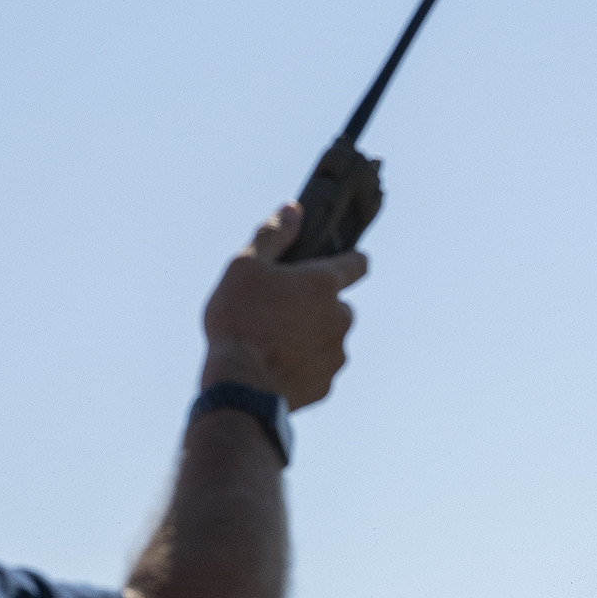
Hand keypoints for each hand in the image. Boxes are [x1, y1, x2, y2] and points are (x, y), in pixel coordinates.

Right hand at [199, 203, 365, 410]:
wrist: (238, 387)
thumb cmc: (239, 322)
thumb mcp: (244, 267)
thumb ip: (273, 235)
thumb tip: (293, 209)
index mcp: (324, 283)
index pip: (357, 263)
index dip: (350, 259)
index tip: (342, 262)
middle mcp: (339, 317)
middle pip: (337, 304)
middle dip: (316, 305)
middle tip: (281, 310)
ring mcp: (335, 354)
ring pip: (329, 338)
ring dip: (310, 336)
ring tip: (273, 341)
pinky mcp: (326, 385)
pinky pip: (318, 368)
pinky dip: (303, 365)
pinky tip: (275, 365)